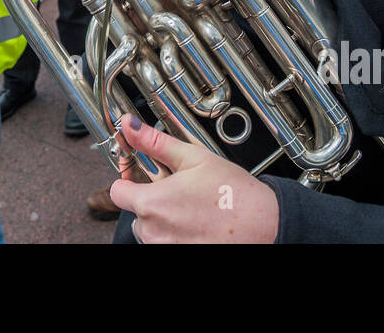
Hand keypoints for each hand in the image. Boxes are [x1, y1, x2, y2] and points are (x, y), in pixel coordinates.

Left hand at [108, 114, 278, 242]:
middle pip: (135, 213)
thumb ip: (155, 142)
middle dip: (152, 201)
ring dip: (164, 221)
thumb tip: (130, 126)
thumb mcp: (193, 157)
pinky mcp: (177, 257)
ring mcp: (165, 249)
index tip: (144, 178)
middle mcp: (153, 232)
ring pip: (151, 231)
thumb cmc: (233, 194)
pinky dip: (177, 236)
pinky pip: (167, 243)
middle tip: (179, 192)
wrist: (265, 225)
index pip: (118, 191)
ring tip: (193, 208)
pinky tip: (197, 224)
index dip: (130, 181)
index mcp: (151, 203)